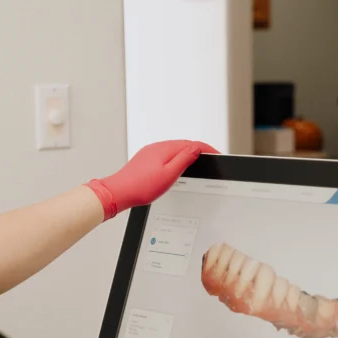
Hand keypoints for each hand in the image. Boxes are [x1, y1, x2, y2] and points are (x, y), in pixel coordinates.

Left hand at [85, 140, 218, 219]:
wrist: (119, 193)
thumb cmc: (140, 186)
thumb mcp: (169, 174)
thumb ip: (184, 160)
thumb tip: (197, 148)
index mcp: (165, 149)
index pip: (193, 144)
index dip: (208, 149)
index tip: (218, 154)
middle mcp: (157, 148)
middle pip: (184, 145)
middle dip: (199, 151)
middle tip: (211, 158)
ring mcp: (150, 154)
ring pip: (175, 151)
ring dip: (187, 155)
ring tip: (198, 163)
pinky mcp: (145, 161)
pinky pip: (166, 156)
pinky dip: (176, 160)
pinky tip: (177, 169)